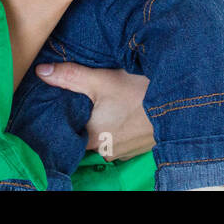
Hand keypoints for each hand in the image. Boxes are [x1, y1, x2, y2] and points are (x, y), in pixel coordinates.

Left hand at [35, 63, 153, 161]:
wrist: (183, 102)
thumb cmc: (141, 93)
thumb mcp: (103, 79)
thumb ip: (70, 76)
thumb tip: (41, 71)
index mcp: (93, 139)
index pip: (69, 131)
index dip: (66, 116)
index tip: (66, 101)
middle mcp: (107, 151)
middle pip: (87, 133)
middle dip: (87, 116)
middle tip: (88, 96)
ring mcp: (126, 151)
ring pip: (105, 135)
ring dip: (105, 121)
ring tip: (107, 102)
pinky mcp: (141, 147)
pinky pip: (122, 137)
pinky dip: (120, 125)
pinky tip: (124, 109)